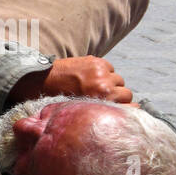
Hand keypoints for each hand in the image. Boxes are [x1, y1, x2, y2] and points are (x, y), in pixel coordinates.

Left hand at [7, 55, 133, 105]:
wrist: (45, 81)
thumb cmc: (63, 103)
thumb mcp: (85, 112)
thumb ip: (103, 111)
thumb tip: (125, 113)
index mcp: (102, 100)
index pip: (130, 105)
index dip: (129, 109)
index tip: (126, 111)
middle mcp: (104, 85)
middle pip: (127, 93)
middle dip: (120, 97)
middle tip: (109, 101)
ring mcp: (101, 72)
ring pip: (119, 80)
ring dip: (112, 84)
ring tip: (99, 89)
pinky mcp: (97, 61)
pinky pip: (111, 68)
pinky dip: (105, 73)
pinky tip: (93, 78)